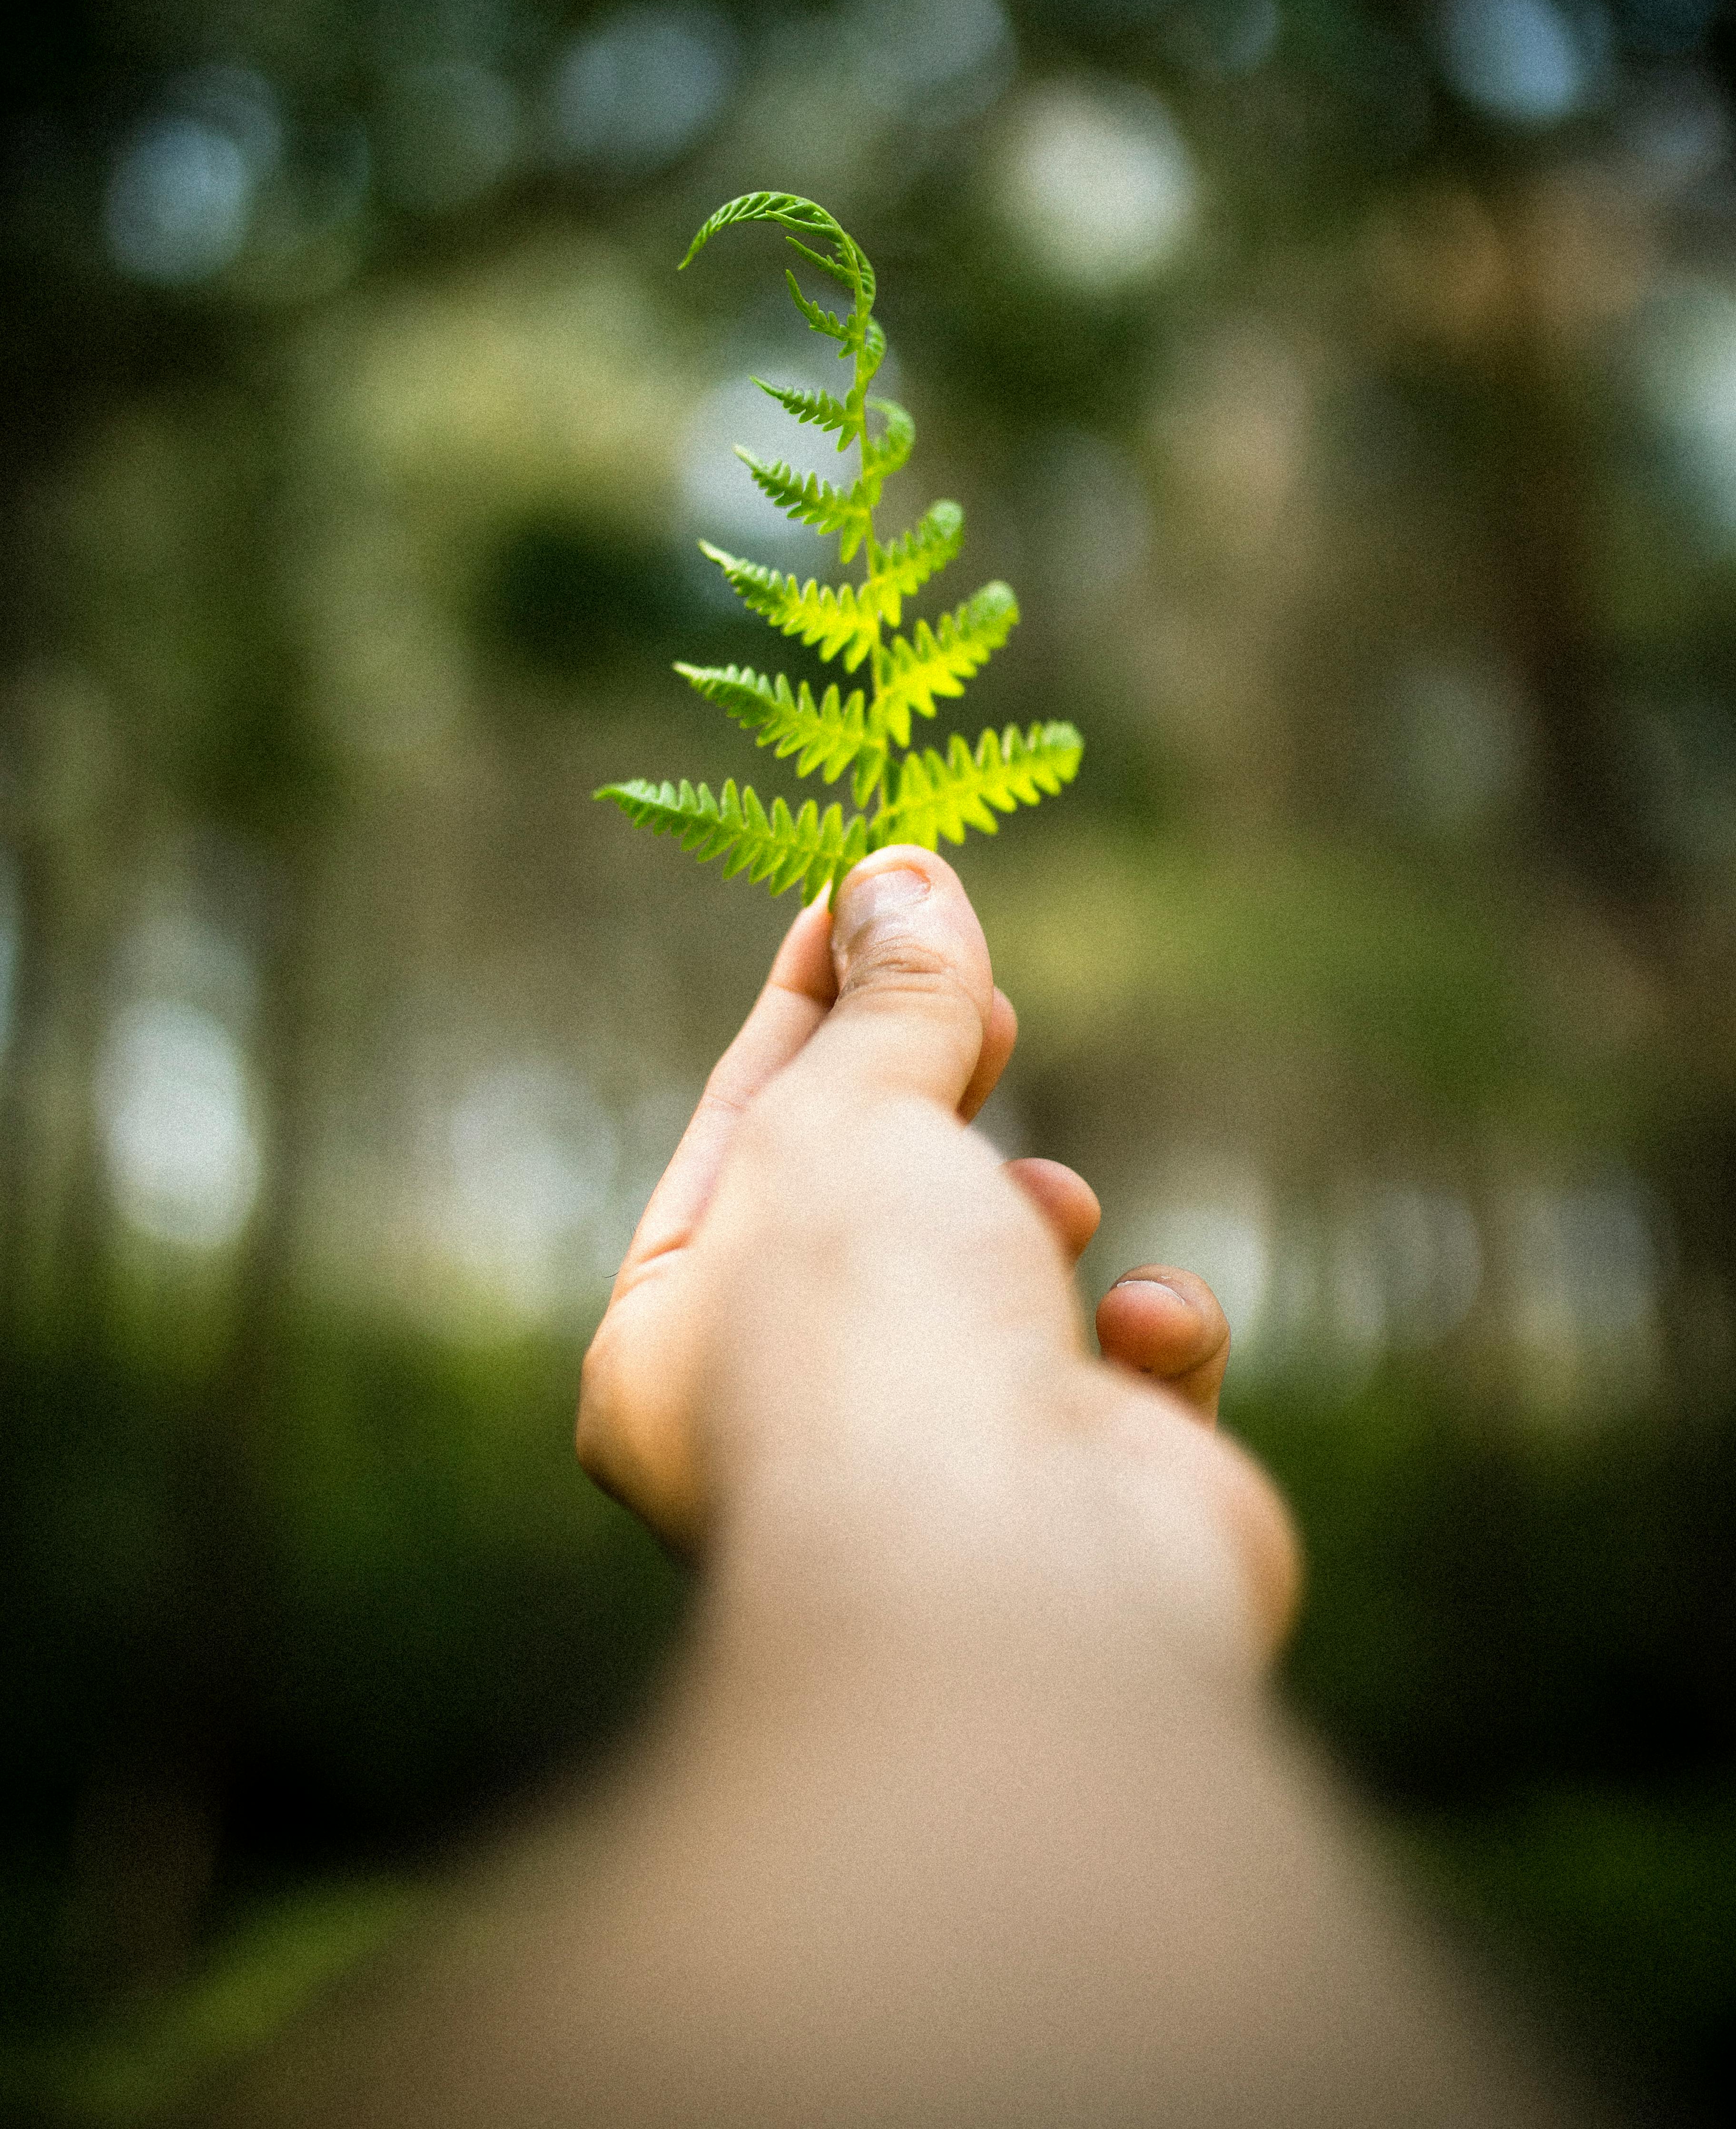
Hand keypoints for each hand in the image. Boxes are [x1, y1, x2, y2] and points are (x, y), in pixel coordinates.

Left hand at [579, 848, 1297, 1652]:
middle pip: (868, 1200)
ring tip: (1045, 1202)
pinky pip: (1126, 1382)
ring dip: (1032, 1217)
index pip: (740, 1130)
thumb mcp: (849, 1117)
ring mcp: (948, 1481)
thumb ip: (886, 997)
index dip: (811, 997)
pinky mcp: (1091, 1512)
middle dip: (928, 1087)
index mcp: (668, 1353)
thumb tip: (898, 872)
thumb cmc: (874, 1342)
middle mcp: (794, 1430)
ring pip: (999, 1287)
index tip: (872, 888)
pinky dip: (1152, 1336)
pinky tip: (1147, 1327)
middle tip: (980, 993)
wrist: (1016, 1585)